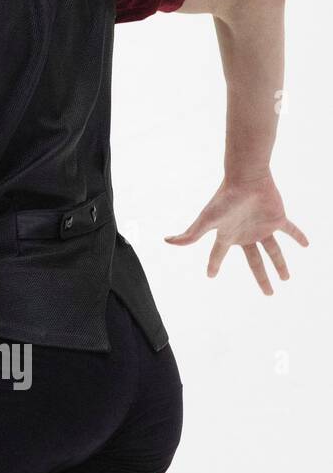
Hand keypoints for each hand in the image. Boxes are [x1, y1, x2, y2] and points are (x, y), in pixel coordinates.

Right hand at [164, 171, 308, 293]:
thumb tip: (167, 241)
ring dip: (280, 264)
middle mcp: (245, 234)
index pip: (218, 254)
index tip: (210, 275)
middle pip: (254, 261)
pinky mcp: (277, 219)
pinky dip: (298, 236)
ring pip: (273, 251)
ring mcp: (261, 228)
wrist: (246, 179)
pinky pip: (290, 230)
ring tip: (286, 279)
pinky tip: (306, 244)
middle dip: (261, 277)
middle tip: (268, 293)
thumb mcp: (206, 220)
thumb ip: (190, 234)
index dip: (213, 265)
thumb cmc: (224, 199)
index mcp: (227, 236)